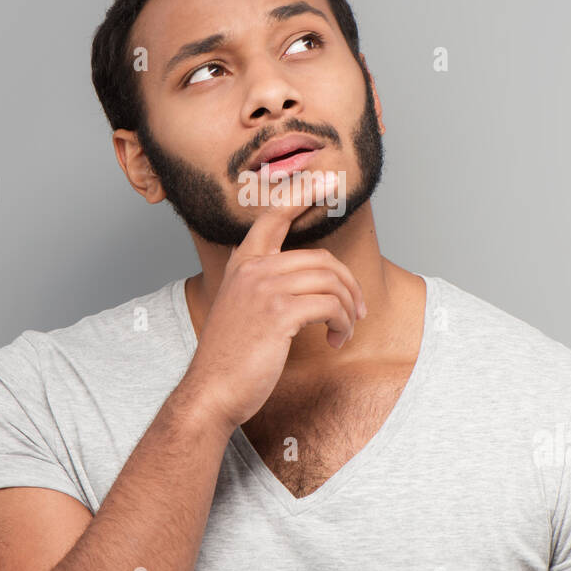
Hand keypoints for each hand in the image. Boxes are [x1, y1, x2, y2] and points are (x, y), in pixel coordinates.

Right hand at [184, 173, 365, 430]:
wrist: (213, 390)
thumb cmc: (233, 355)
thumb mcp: (243, 308)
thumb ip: (265, 285)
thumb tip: (309, 282)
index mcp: (243, 263)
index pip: (274, 215)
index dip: (303, 194)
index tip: (328, 179)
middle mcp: (253, 269)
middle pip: (321, 258)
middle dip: (348, 284)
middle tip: (358, 310)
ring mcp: (265, 289)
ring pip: (330, 282)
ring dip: (348, 309)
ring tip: (345, 329)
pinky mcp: (279, 313)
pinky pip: (330, 306)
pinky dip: (343, 322)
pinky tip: (336, 339)